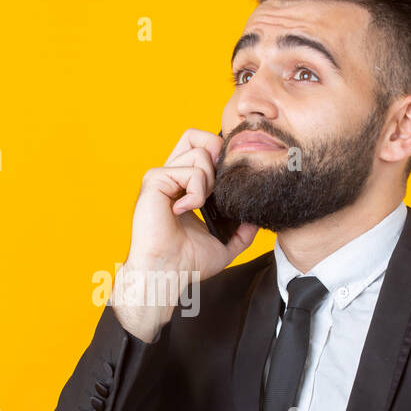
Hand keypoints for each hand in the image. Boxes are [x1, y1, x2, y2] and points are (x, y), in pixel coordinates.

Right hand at [113, 129, 258, 340]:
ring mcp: (161, 177)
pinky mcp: (154, 181)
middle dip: (215, 154)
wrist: (167, 274)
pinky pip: (188, 170)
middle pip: (195, 136)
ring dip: (208, 180)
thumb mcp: (223, 246)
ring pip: (198, 151)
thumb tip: (255, 220)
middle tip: (216, 186)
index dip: (218, 155)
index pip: (201, 149)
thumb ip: (241, 233)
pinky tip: (185, 210)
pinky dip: (196, 191)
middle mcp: (171, 177)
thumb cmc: (186, 264)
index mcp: (183, 186)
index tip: (226, 182)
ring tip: (199, 204)